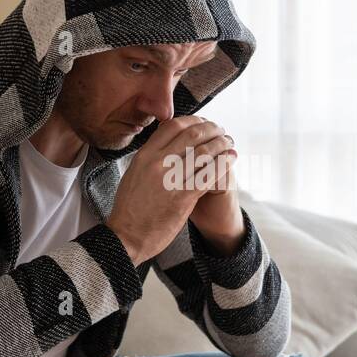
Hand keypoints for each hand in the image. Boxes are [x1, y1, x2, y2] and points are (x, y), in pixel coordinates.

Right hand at [106, 115, 234, 264]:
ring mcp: (170, 180)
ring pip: (203, 152)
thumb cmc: (131, 208)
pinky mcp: (183, 197)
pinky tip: (231, 159)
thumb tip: (165, 143)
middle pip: (191, 135)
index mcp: (145, 156)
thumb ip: (150, 158)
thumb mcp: (134, 174)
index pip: (173, 126)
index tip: (204, 122)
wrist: (126, 236)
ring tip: (230, 143)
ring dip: (221, 144)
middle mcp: (157, 163)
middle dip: (211, 129)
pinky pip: (208, 174)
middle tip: (222, 131)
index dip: (193, 120)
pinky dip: (223, 163)